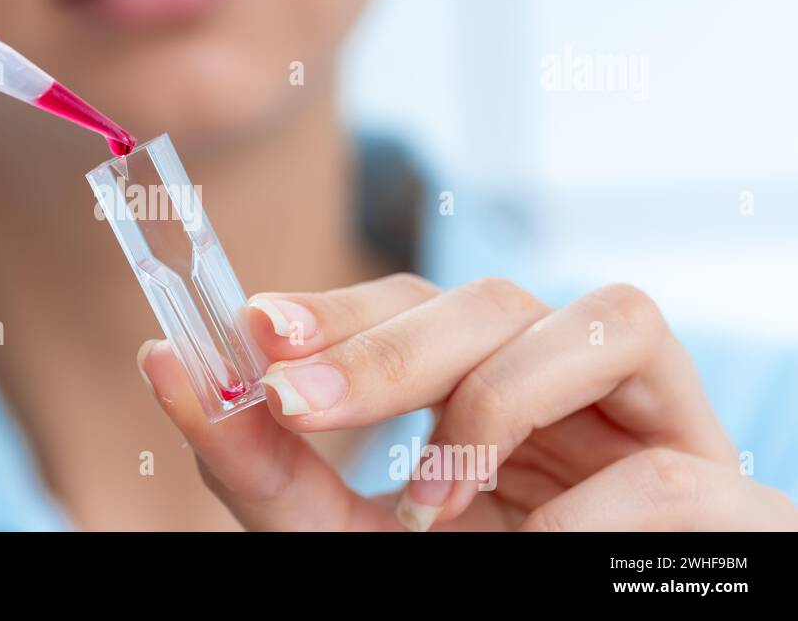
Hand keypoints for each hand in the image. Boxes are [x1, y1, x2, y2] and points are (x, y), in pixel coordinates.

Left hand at [138, 274, 797, 529]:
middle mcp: (566, 383)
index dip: (341, 304)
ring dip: (490, 404)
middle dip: (385, 345)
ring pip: (599, 318)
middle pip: (490, 297)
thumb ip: (262, 467)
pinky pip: (668, 450)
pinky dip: (590, 497)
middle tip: (293, 395)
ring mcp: (652, 419)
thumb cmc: (468, 588)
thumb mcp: (344, 537)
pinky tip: (534, 538)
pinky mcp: (719, 477)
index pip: (414, 303)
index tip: (256, 326)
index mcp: (482, 389)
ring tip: (428, 504)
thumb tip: (164, 363)